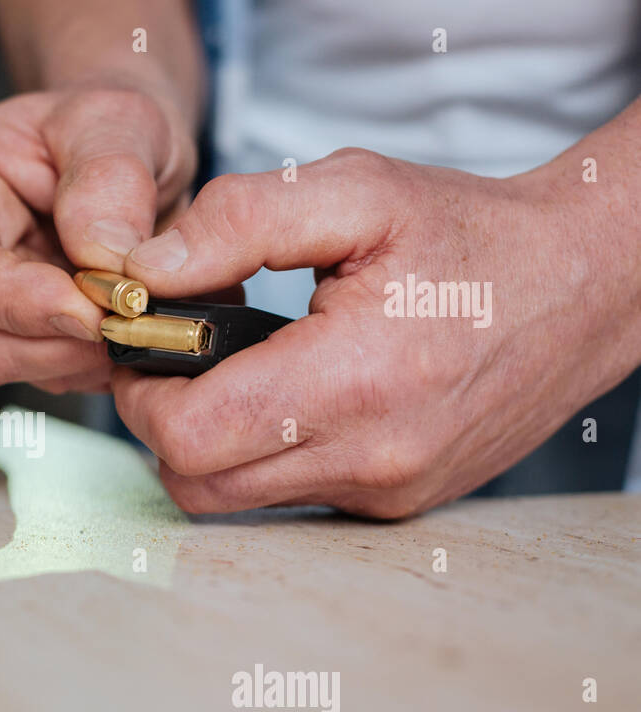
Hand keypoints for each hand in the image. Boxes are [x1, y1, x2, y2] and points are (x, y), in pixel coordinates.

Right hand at [0, 87, 196, 392]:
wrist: (136, 150)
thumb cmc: (111, 125)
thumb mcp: (121, 120)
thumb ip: (110, 178)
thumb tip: (104, 256)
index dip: (12, 303)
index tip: (87, 309)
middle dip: (52, 342)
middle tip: (124, 321)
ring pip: (6, 363)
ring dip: (76, 357)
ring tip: (133, 320)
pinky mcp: (21, 333)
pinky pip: (46, 372)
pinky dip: (91, 363)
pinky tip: (127, 327)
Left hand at [112, 148, 640, 516]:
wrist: (581, 287)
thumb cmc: (470, 236)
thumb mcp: (357, 192)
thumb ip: (240, 221)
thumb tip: (149, 269)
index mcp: (352, 382)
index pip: (190, 436)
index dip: (144, 391)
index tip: (151, 341)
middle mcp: (368, 459)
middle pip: (195, 485)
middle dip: (162, 423)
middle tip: (176, 357)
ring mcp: (381, 492)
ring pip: (235, 502)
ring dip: (208, 445)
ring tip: (230, 370)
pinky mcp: (392, 504)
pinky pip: (286, 499)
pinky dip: (261, 457)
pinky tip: (281, 397)